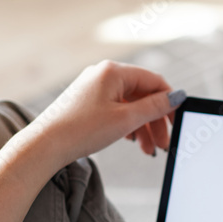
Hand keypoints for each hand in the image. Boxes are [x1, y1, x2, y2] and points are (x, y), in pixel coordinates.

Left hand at [31, 60, 179, 167]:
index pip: (154, 81)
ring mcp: (94, 88)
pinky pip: (117, 110)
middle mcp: (104, 75)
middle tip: (163, 144)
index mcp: (113, 72)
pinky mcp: (88, 102)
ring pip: (130, 105)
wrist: (45, 145)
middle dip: (155, 121)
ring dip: (143, 127)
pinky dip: (128, 126)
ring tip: (148, 149)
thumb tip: (176, 96)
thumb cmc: (81, 130)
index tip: (176, 122)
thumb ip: (154, 107)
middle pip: (143, 95)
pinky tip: (132, 141)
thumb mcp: (125, 120)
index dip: (169, 102)